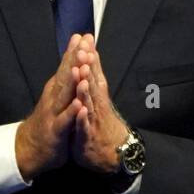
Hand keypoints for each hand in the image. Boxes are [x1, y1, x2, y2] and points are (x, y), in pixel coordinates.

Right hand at [14, 36, 83, 179]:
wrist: (28, 149)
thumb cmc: (48, 121)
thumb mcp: (57, 99)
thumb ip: (66, 81)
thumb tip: (74, 61)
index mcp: (56, 89)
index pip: (66, 66)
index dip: (74, 51)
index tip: (83, 35)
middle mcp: (54, 98)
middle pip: (65, 75)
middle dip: (74, 58)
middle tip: (81, 42)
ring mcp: (53, 114)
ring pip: (64, 95)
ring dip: (73, 81)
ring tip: (80, 67)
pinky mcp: (55, 131)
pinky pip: (65, 121)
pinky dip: (71, 112)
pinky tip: (79, 104)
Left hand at [70, 35, 128, 173]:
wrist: (113, 154)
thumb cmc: (102, 124)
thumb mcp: (98, 101)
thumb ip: (95, 80)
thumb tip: (92, 58)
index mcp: (97, 96)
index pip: (94, 72)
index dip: (90, 56)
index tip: (86, 39)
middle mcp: (97, 105)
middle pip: (92, 83)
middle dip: (88, 66)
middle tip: (84, 49)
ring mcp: (93, 120)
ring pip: (89, 102)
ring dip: (85, 88)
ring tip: (82, 73)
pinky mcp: (87, 137)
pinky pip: (84, 126)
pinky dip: (82, 118)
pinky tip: (80, 109)